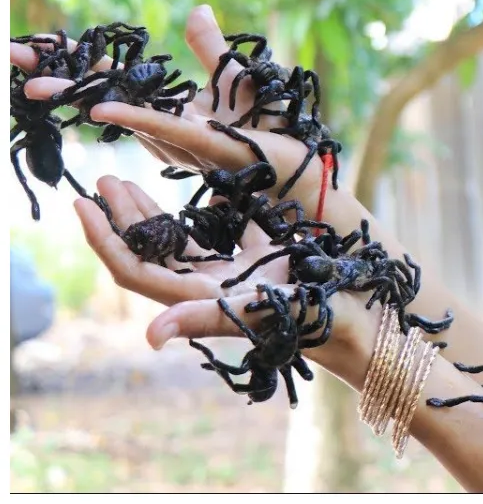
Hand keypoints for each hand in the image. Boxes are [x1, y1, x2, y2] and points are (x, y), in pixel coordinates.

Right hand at [11, 6, 331, 213]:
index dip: (70, 59)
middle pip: (98, 91)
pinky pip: (159, 128)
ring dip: (75, 92)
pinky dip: (129, 116)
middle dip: (54, 74)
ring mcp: (174, 136)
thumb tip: (197, 9)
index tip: (26, 45)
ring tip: (32, 80)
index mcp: (164, 105)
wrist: (295, 169)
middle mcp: (160, 123)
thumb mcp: (236, 79)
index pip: (107, 77)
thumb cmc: (269, 129)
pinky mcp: (198, 146)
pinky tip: (97, 108)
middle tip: (9, 54)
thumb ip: (209, 49)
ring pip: (117, 110)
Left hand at [76, 175, 378, 389]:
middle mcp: (211, 288)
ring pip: (178, 243)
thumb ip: (207, 318)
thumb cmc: (321, 317)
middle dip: (120, 218)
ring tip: (129, 177)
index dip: (105, 239)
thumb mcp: (267, 310)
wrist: (367, 324)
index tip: (82, 200)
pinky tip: (199, 184)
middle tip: (101, 178)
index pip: (135, 271)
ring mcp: (233, 277)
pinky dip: (200, 211)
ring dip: (151, 212)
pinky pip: (218, 235)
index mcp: (204, 299)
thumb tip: (149, 337)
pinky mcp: (260, 265)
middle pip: (149, 253)